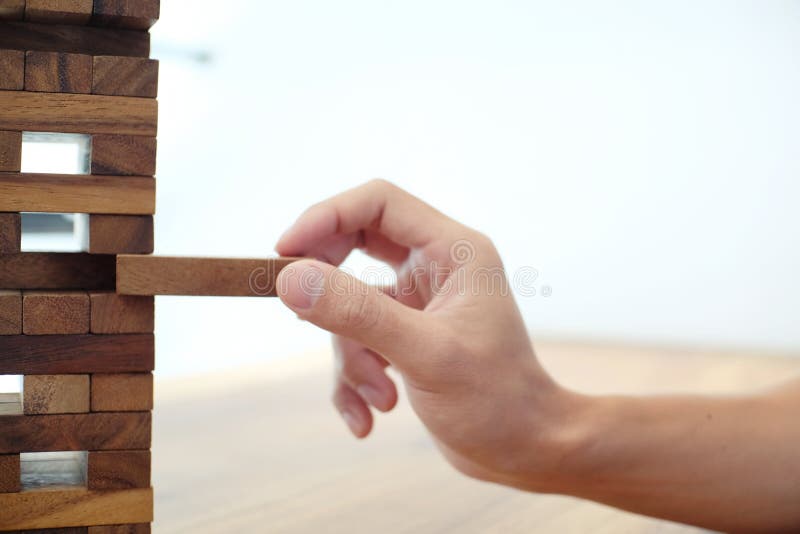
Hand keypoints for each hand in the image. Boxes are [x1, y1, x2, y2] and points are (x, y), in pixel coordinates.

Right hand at [275, 179, 573, 487]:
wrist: (524, 451)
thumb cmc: (496, 401)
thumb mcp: (424, 353)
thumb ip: (356, 313)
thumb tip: (290, 279)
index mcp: (454, 250)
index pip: (378, 202)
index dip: (325, 218)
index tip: (284, 254)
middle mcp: (436, 266)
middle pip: (355, 244)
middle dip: (329, 288)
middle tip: (303, 313)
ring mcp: (419, 301)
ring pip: (351, 304)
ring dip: (351, 356)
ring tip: (380, 398)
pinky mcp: (406, 335)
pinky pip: (358, 341)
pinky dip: (355, 379)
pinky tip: (370, 417)